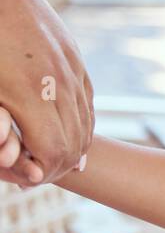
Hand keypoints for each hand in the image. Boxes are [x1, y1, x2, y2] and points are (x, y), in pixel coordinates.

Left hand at [0, 0, 93, 186]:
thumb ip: (0, 125)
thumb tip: (13, 153)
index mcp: (31, 92)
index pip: (56, 151)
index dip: (46, 173)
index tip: (26, 179)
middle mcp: (60, 80)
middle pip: (75, 141)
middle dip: (60, 165)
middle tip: (37, 175)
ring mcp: (71, 65)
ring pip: (87, 121)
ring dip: (74, 145)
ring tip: (56, 160)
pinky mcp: (73, 53)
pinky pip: (87, 98)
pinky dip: (83, 121)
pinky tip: (72, 131)